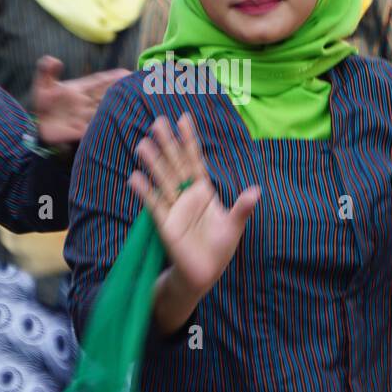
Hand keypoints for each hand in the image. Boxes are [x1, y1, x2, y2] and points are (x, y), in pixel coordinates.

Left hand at [30, 56, 128, 146]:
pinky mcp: (82, 130)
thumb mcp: (42, 84)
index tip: (127, 72)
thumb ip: (46, 70)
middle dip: (122, 91)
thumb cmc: (41, 103)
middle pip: (107, 95)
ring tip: (137, 105)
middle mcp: (86, 102)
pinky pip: (96, 128)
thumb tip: (53, 59)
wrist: (37, 124)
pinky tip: (119, 126)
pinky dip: (107, 126)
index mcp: (79, 89)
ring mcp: (85, 116)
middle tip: (141, 87)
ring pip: (106, 111)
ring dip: (119, 109)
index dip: (112, 77)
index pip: (99, 81)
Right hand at [127, 114, 259, 299]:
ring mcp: (174, 207)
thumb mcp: (234, 226)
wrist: (205, 273)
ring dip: (153, 163)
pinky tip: (135, 177)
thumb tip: (256, 191)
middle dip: (168, 144)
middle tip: (157, 122)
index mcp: (203, 191)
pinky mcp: (165, 223)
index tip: (182, 118)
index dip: (189, 139)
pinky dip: (145, 191)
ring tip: (143, 144)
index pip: (195, 159)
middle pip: (175, 164)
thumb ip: (242, 208)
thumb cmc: (220, 248)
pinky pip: (155, 204)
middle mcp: (186, 195)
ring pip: (163, 180)